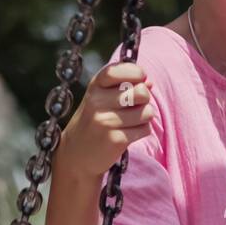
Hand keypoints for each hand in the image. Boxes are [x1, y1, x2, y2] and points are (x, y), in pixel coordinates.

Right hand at [54, 61, 156, 178]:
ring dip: (144, 117)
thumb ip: (124, 87)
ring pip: (147, 112)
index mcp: (95, 86)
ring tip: (130, 122)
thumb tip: (149, 83)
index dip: (136, 72)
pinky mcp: (116, 140)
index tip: (141, 78)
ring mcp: (106, 121)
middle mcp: (97, 102)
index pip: (118, 71)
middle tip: (135, 105)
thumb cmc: (94, 120)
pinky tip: (128, 134)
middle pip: (141, 92)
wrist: (76, 153)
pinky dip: (141, 131)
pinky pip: (145, 129)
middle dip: (145, 99)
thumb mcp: (102, 97)